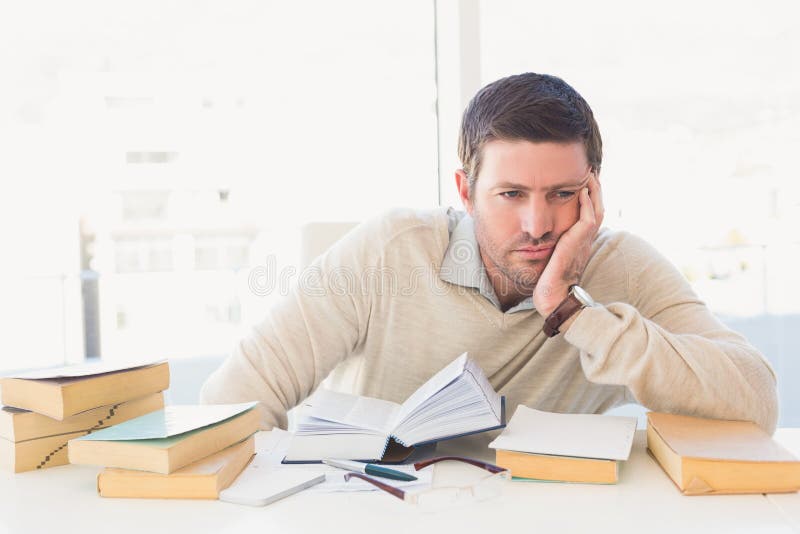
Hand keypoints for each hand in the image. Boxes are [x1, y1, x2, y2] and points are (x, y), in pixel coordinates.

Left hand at [533, 173, 603, 316]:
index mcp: (579, 244)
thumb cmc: (547, 283)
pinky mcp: (578, 244)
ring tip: (589, 175)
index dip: (588, 199)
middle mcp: (584, 241)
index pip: (588, 216)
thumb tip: (533, 236)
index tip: (582, 183)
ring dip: (593, 191)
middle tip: (589, 172)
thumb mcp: (548, 259)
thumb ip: (548, 246)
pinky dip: (586, 204)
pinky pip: (587, 219)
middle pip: (596, 209)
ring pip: (595, 210)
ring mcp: (583, 242)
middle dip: (594, 190)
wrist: (554, 299)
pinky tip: (581, 190)